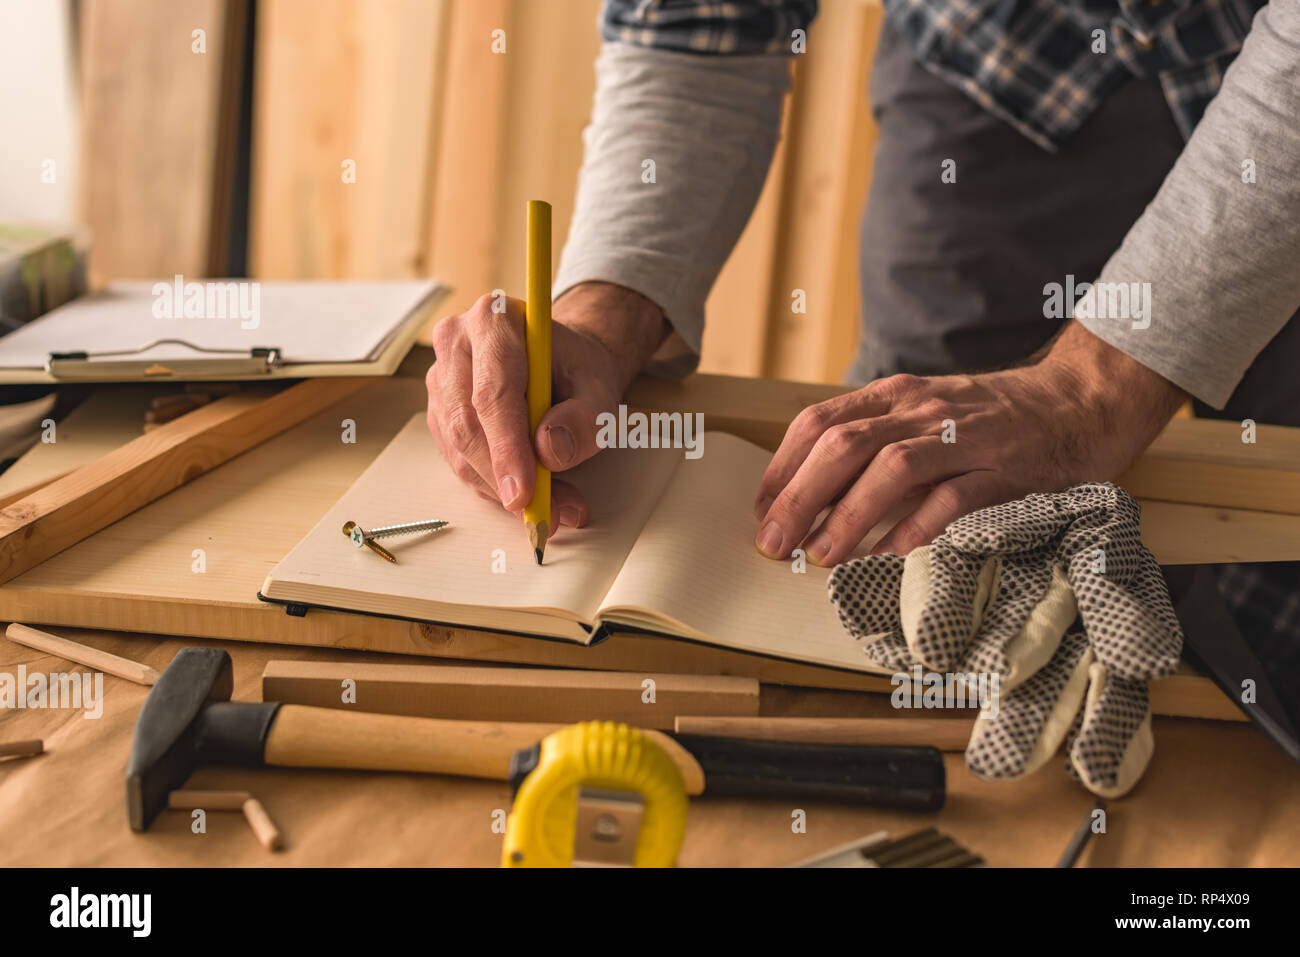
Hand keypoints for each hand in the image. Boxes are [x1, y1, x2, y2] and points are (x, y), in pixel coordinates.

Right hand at [426, 281, 666, 525]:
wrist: (560, 361)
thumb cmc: (577, 369)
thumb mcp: (600, 388)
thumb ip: (585, 418)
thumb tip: (548, 451)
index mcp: (494, 320)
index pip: (493, 392)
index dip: (507, 448)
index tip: (524, 493)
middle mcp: (456, 343)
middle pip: (467, 423)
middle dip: (503, 476)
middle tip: (542, 513)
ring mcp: (440, 377)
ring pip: (459, 448)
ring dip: (500, 487)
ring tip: (551, 506)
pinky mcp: (439, 410)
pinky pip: (457, 459)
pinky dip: (492, 484)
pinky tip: (527, 491)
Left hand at [753, 321, 1186, 564]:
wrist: (1078, 402)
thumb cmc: (989, 419)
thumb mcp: (922, 414)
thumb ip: (872, 441)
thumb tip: (809, 494)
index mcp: (893, 396)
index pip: (819, 422)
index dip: (782, 468)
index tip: (762, 511)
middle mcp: (921, 410)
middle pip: (843, 445)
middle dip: (799, 497)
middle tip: (775, 543)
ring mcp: (964, 436)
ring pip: (892, 467)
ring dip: (849, 515)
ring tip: (823, 556)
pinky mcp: (1004, 468)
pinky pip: (953, 498)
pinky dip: (916, 529)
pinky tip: (890, 559)